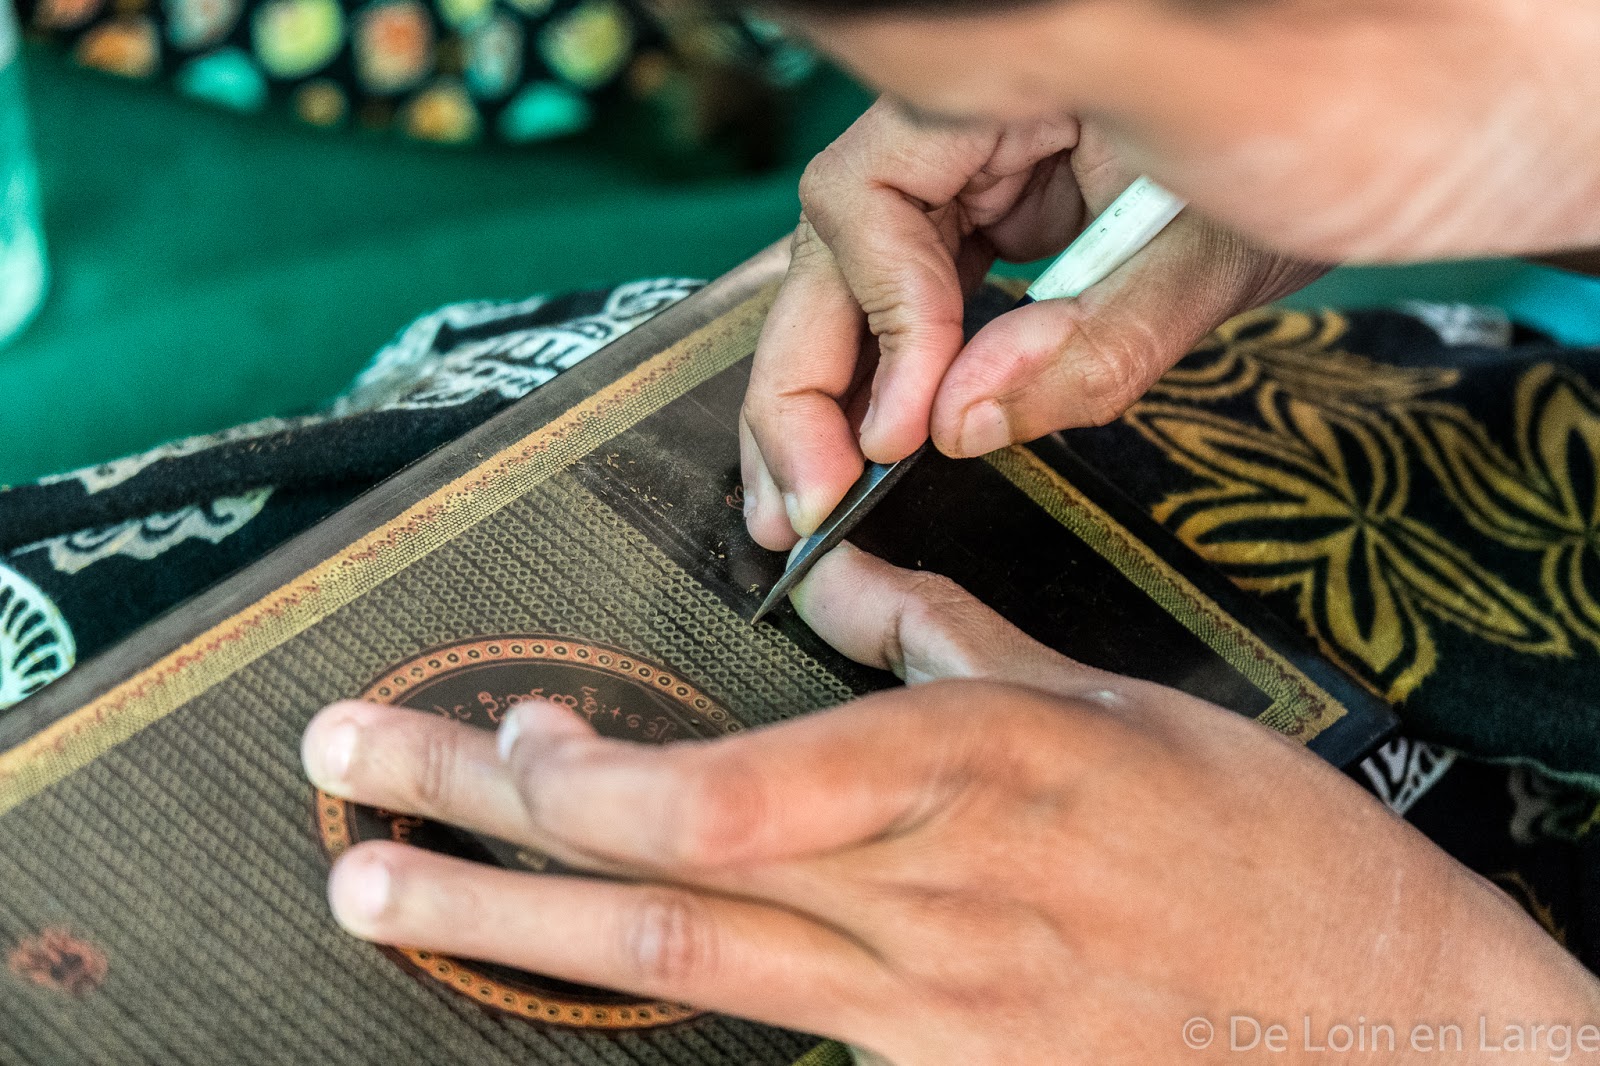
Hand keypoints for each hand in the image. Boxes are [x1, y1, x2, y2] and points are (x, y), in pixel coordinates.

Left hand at [302, 545, 1598, 1062]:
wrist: (1386, 1037)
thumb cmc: (1272, 855)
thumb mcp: (1129, 707)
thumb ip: (964, 645)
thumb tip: (858, 586)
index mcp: (974, 776)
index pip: (731, 788)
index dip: (588, 774)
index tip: (499, 732)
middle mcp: (922, 902)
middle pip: (659, 870)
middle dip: (478, 831)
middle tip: (339, 792)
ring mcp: (921, 1013)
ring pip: (680, 970)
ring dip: (511, 931)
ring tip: (374, 898)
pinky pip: (771, 1026)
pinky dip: (654, 986)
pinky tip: (564, 961)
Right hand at [740, 100, 1323, 548]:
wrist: (1379, 134)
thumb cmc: (1318, 146)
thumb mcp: (1217, 252)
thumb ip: (1094, 343)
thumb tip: (961, 425)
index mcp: (1007, 87)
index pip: (870, 197)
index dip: (879, 322)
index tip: (903, 429)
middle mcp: (969, 124)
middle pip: (832, 248)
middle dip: (803, 385)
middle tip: (798, 503)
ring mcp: (974, 176)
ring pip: (851, 280)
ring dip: (821, 395)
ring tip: (804, 495)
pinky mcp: (993, 226)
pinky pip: (913, 299)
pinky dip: (888, 378)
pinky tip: (873, 446)